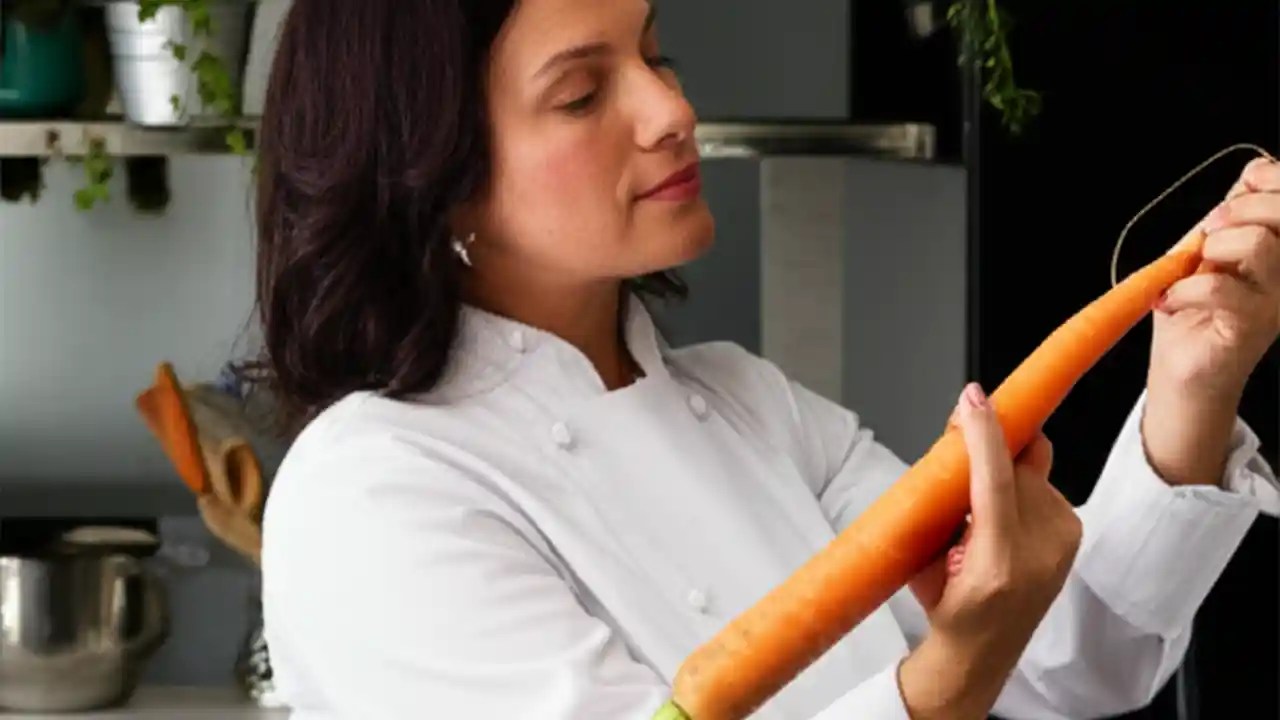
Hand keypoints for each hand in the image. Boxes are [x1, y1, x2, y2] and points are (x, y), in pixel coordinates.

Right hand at [899, 383, 1081, 719]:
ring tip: (978, 499)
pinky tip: (1000, 511)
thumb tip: (953, 446)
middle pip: (1019, 465)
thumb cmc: (946, 608)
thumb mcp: (924, 559)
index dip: (985, 435)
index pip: (996, 482)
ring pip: (1032, 471)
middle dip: (991, 444)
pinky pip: (1042, 487)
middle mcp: (1041, 554)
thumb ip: (940, 505)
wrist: (983, 654)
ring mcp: (1063, 545)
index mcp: (997, 565)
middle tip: (962, 433)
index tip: (973, 400)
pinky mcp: (1072, 534)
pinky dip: (1018, 486)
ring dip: (1003, 468)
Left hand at [1143, 156, 1279, 484]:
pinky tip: (1171, 301)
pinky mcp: (1255, 325)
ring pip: (1262, 244)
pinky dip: (1185, 290)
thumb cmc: (1192, 307)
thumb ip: (1230, 214)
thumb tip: (1254, 172)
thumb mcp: (1206, 248)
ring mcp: (1277, 297)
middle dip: (1234, 211)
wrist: (1182, 369)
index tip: (1229, 202)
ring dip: (1213, 248)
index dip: (1265, 179)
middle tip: (1206, 237)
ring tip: (1192, 270)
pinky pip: (1223, 289)